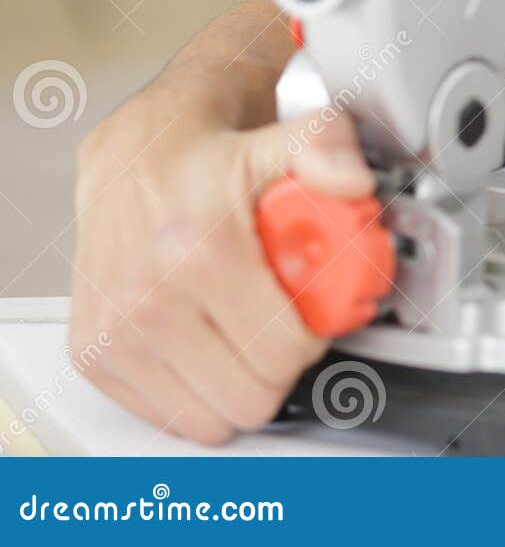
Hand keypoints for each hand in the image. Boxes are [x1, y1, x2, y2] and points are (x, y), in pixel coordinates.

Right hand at [70, 87, 373, 445]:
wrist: (134, 153)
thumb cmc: (207, 158)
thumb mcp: (283, 140)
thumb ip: (330, 151)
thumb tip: (356, 181)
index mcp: (201, 253)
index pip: (282, 352)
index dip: (313, 340)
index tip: (313, 317)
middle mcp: (149, 299)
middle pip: (250, 397)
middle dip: (281, 368)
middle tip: (283, 330)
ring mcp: (116, 334)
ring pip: (208, 419)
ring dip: (239, 387)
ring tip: (246, 337)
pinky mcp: (93, 354)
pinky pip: (166, 415)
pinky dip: (195, 394)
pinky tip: (206, 348)